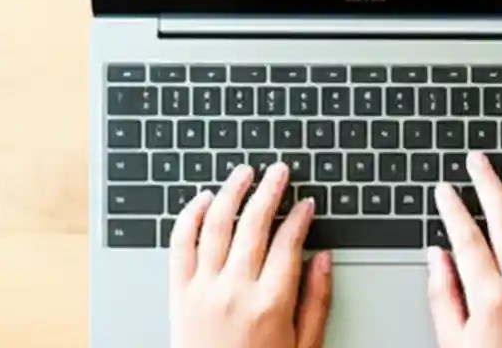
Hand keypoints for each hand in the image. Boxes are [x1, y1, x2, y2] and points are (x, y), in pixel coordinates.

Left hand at [169, 162, 332, 347]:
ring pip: (217, 224)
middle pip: (254, 224)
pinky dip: (190, 216)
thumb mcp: (304, 347)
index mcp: (271, 303)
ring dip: (232, 191)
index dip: (300, 217)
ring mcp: (203, 289)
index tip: (306, 203)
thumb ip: (317, 301)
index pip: (289, 242)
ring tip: (244, 173)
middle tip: (279, 171)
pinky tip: (202, 199)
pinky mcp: (178, 293)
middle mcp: (235, 290)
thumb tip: (324, 259)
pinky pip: (180, 244)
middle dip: (270, 190)